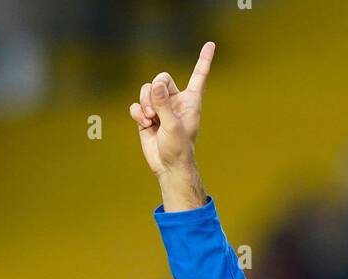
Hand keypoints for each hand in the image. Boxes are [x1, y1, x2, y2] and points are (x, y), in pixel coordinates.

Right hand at [130, 40, 214, 181]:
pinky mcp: (147, 116)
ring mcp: (160, 108)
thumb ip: (164, 104)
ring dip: (144, 103)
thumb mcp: (173, 126)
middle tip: (155, 111)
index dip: (204, 60)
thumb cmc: (178, 149)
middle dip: (154, 91)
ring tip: (151, 120)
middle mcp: (175, 101)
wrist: (168, 166)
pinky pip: (136, 105)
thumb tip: (155, 84)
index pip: (198, 76)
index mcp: (190, 101)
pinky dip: (137, 113)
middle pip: (160, 78)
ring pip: (146, 90)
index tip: (211, 44)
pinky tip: (145, 125)